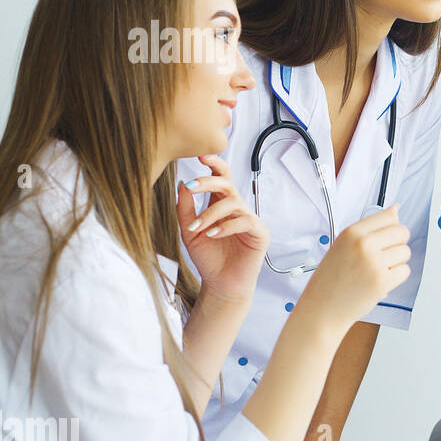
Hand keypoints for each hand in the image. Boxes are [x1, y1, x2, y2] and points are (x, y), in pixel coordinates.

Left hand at [178, 154, 268, 302]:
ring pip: (232, 203)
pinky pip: (244, 221)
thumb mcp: (189, 231)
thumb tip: (181, 184)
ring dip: (210, 214)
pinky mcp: (259, 233)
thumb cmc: (208, 257)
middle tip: (191, 186)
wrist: (220, 284)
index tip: (199, 156)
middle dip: (208, 182)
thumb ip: (185, 209)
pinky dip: (226, 226)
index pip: (221, 178)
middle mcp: (236, 208)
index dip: (214, 164)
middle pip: (227, 184)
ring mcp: (249, 219)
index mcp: (221, 204)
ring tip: (197, 229)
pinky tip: (213, 235)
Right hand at [300, 205, 410, 329]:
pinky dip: (397, 277)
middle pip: (402, 232)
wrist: (322, 308)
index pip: (389, 217)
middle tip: (384, 255)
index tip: (385, 237)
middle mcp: (363, 244)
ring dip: (397, 261)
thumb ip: (370, 228)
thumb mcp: (344, 245)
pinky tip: (380, 280)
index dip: (391, 227)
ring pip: (405, 252)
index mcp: (352, 232)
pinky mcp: (382, 281)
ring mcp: (373, 263)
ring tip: (379, 270)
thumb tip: (396, 209)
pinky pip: (405, 271)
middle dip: (398, 243)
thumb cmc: (332, 278)